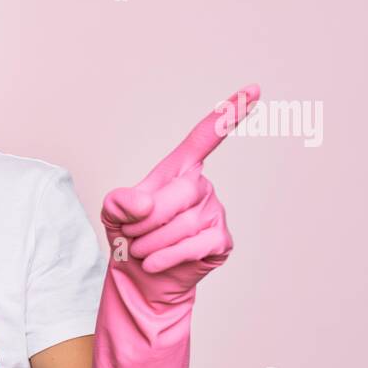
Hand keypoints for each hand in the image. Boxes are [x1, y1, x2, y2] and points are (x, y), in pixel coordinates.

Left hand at [100, 84, 255, 302]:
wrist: (140, 278)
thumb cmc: (131, 237)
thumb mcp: (113, 214)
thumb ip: (118, 201)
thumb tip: (142, 204)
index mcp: (178, 170)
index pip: (204, 138)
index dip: (227, 114)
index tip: (254, 89)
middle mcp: (201, 186)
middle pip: (180, 192)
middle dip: (146, 219)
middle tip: (131, 234)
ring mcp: (214, 212)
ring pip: (183, 224)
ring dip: (151, 242)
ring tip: (140, 250)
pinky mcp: (221, 240)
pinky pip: (194, 244)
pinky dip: (167, 256)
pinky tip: (154, 263)